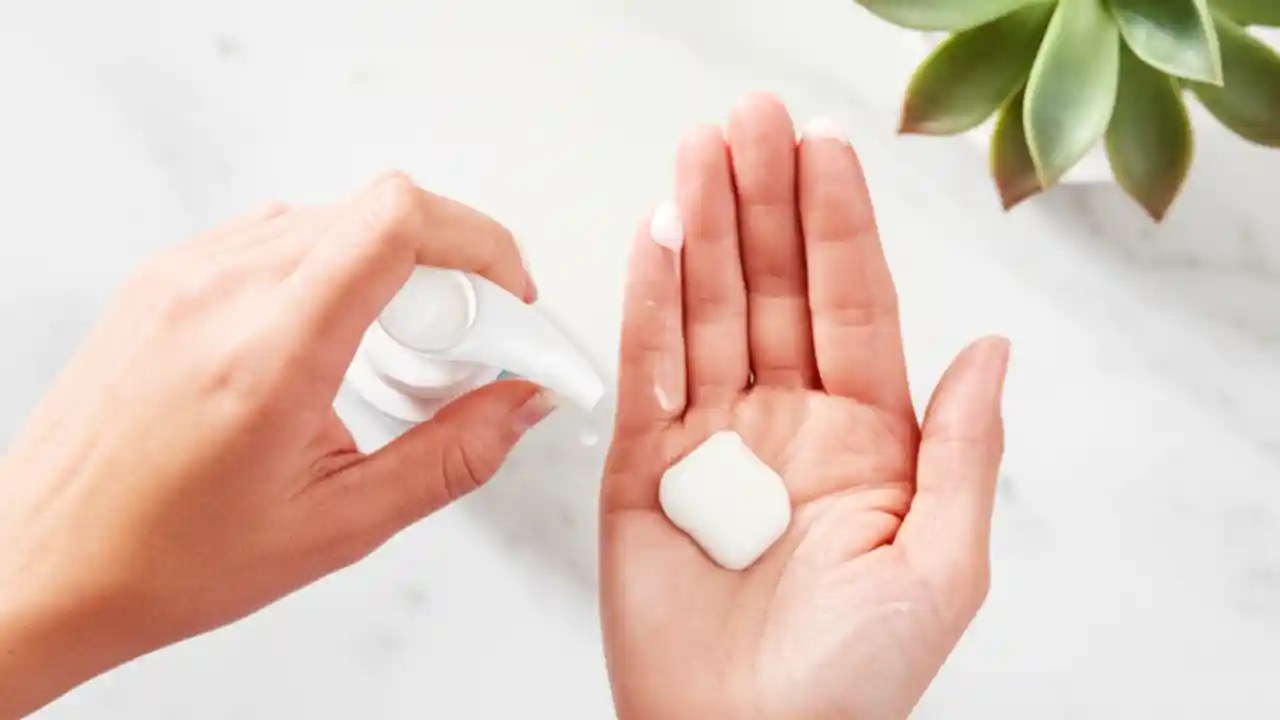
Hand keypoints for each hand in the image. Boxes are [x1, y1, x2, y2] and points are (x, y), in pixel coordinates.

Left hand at [0, 173, 555, 715]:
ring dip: (391, 263)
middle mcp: (220, 289)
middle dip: (449, 265)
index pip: (396, 222)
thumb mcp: (339, 526)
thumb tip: (520, 403)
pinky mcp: (165, 274)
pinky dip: (332, 264)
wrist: (44, 562)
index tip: (506, 298)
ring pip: (331, 216)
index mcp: (269, 352)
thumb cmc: (166, 558)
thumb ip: (451, 458)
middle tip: (460, 343)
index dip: (478, 242)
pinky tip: (333, 334)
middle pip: (377, 210)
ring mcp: (185, 272)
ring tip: (395, 346)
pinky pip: (278, 232)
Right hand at [600, 95, 1009, 719]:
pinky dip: (648, 305)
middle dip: (763, 202)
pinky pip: (647, 372)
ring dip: (704, 231)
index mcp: (865, 439)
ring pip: (708, 312)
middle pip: (774, 291)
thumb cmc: (850, 684)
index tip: (825, 146)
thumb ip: (963, 451)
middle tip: (748, 121)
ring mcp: (712, 441)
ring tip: (700, 153)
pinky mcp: (643, 469)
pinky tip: (658, 240)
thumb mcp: (942, 566)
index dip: (839, 224)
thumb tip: (989, 348)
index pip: (852, 306)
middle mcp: (787, 424)